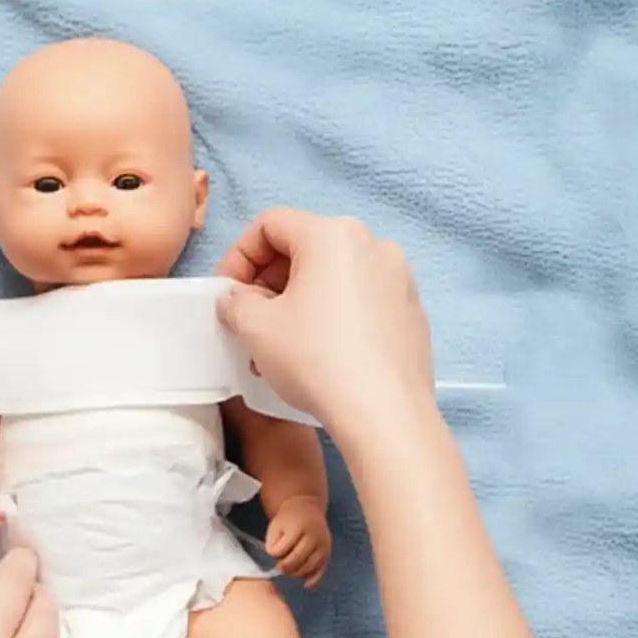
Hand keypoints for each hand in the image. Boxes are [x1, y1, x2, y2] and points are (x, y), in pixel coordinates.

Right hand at [214, 207, 434, 428]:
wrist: (384, 413)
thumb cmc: (319, 362)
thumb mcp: (255, 327)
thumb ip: (235, 301)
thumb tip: (235, 299)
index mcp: (332, 235)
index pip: (270, 224)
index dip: (238, 256)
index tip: (228, 292)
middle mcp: (372, 244)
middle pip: (303, 247)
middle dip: (268, 281)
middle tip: (249, 319)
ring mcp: (397, 277)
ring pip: (331, 275)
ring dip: (297, 300)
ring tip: (278, 343)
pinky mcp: (410, 310)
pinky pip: (359, 298)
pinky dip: (331, 314)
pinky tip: (316, 353)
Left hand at [266, 497, 331, 588]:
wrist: (306, 508)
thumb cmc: (287, 519)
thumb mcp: (275, 525)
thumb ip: (273, 543)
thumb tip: (278, 561)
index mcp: (298, 526)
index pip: (282, 549)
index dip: (274, 553)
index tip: (272, 551)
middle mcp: (314, 535)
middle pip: (297, 559)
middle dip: (286, 567)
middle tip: (279, 567)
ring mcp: (323, 544)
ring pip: (309, 566)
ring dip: (297, 573)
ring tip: (288, 570)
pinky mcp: (328, 551)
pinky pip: (321, 569)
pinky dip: (313, 578)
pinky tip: (305, 584)